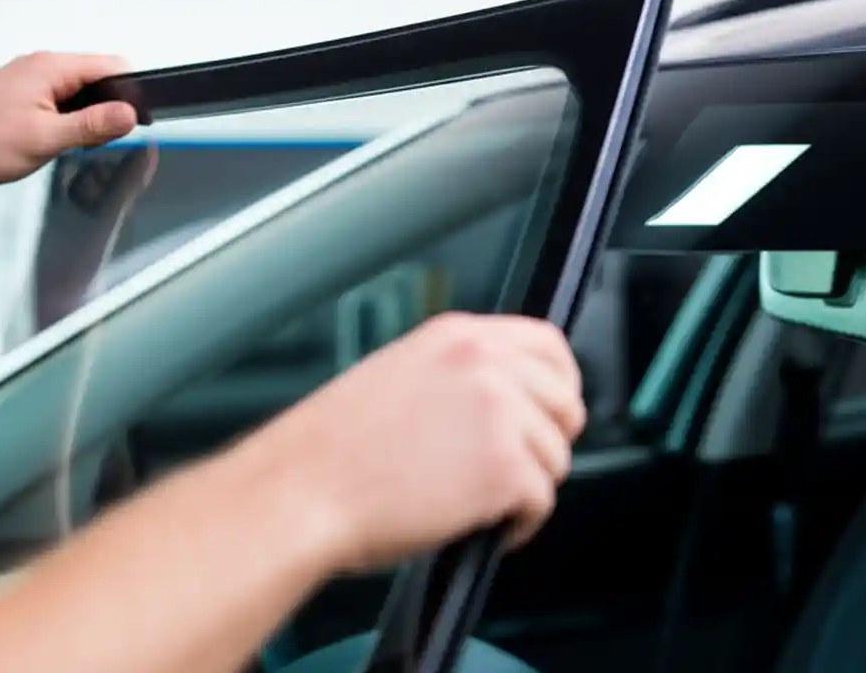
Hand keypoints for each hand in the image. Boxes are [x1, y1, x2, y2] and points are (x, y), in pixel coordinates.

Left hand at [0, 52, 139, 184]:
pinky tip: (52, 142)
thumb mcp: (47, 139)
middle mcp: (41, 66)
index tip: (131, 123)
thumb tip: (130, 113)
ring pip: (78, 93)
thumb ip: (92, 125)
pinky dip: (65, 120)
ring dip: (84, 118)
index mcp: (52, 68)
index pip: (111, 67)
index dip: (129, 94)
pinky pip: (58, 101)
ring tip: (67, 145)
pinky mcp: (20, 94)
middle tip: (91, 142)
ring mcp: (29, 79)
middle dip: (106, 110)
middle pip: (97, 79)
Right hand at [257, 312, 585, 572]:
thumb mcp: (398, 379)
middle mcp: (484, 365)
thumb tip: (504, 403)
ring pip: (555, 456)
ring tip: (481, 504)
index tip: (552, 412)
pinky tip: (484, 527)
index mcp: (455, 337)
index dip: (560, 383)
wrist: (300, 493)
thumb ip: (458, 378)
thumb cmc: (329, 452)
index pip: (548, 343)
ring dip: (528, 487)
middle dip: (547, 442)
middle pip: (565, 402)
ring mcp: (500, 414)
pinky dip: (521, 524)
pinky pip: (543, 501)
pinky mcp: (505, 467)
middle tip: (516, 470)